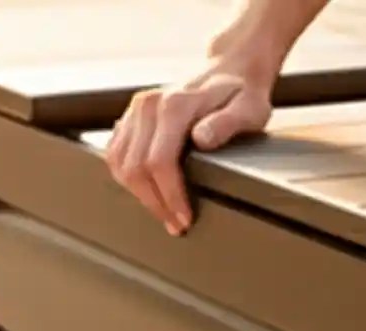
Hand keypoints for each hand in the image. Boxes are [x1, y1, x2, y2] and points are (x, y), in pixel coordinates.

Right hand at [105, 66, 272, 235]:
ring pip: (120, 164)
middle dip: (155, 203)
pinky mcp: (130, 117)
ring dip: (139, 195)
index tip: (184, 218)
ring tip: (163, 213)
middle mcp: (148, 105)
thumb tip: (201, 139)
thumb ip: (227, 123)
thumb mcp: (249, 109)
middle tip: (176, 225)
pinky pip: (115, 154)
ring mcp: (135, 110)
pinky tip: (147, 192)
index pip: (159, 161)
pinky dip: (127, 179)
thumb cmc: (242, 95)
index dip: (169, 196)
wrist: (229, 71)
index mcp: (175, 104)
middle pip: (135, 167)